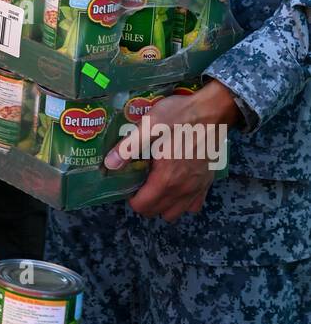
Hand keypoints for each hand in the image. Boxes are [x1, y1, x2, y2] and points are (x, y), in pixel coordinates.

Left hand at [103, 82, 240, 223]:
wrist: (213, 111)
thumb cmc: (180, 117)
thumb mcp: (149, 126)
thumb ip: (129, 147)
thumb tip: (109, 164)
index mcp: (166, 178)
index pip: (143, 206)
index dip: (131, 198)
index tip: (129, 183)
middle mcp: (182, 189)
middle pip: (157, 212)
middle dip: (144, 202)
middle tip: (140, 182)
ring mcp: (197, 188)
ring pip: (175, 212)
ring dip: (163, 205)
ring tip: (157, 186)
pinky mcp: (208, 182)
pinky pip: (194, 205)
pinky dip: (183, 202)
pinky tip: (177, 186)